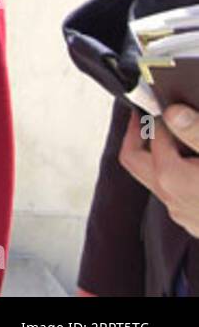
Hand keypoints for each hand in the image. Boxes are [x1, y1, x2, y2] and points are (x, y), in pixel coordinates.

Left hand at [119, 106, 198, 237]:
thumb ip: (198, 132)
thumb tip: (174, 113)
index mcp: (173, 177)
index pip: (152, 135)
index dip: (158, 115)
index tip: (166, 103)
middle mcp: (171, 198)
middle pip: (134, 160)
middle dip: (139, 135)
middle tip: (148, 116)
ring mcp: (181, 214)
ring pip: (153, 180)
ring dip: (158, 157)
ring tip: (176, 137)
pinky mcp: (195, 223)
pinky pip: (173, 196)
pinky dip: (176, 176)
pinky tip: (195, 166)